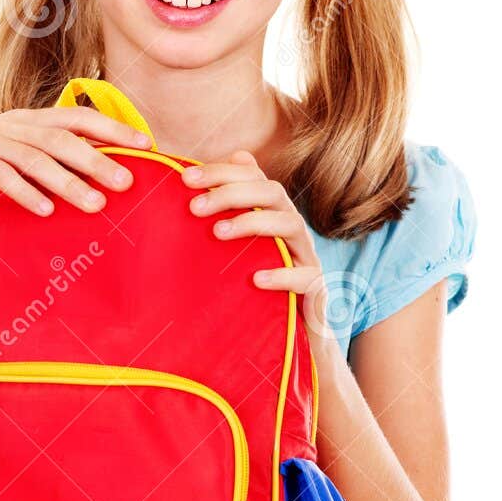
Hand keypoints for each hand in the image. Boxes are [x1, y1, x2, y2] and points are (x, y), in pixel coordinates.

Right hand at [0, 107, 151, 220]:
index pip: (79, 118)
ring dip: (67, 182)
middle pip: (61, 139)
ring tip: (95, 205)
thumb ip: (52, 160)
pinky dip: (23, 192)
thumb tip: (100, 179)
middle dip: (97, 160)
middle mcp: (13, 125)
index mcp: (31, 120)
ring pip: (34, 158)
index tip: (147, 146)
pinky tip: (44, 210)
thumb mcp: (18, 154)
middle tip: (127, 184)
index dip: (113, 129)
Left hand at [182, 151, 338, 354]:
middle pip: (272, 192)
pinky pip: (306, 276)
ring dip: (254, 223)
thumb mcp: (241, 247)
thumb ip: (228, 213)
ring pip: (291, 225)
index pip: (253, 177)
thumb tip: (214, 172)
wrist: (298, 329)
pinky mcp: (316, 288)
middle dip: (231, 193)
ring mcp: (307, 256)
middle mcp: (292, 228)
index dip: (221, 172)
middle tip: (195, 206)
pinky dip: (282, 275)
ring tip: (217, 232)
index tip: (185, 177)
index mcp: (274, 212)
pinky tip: (256, 279)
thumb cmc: (259, 283)